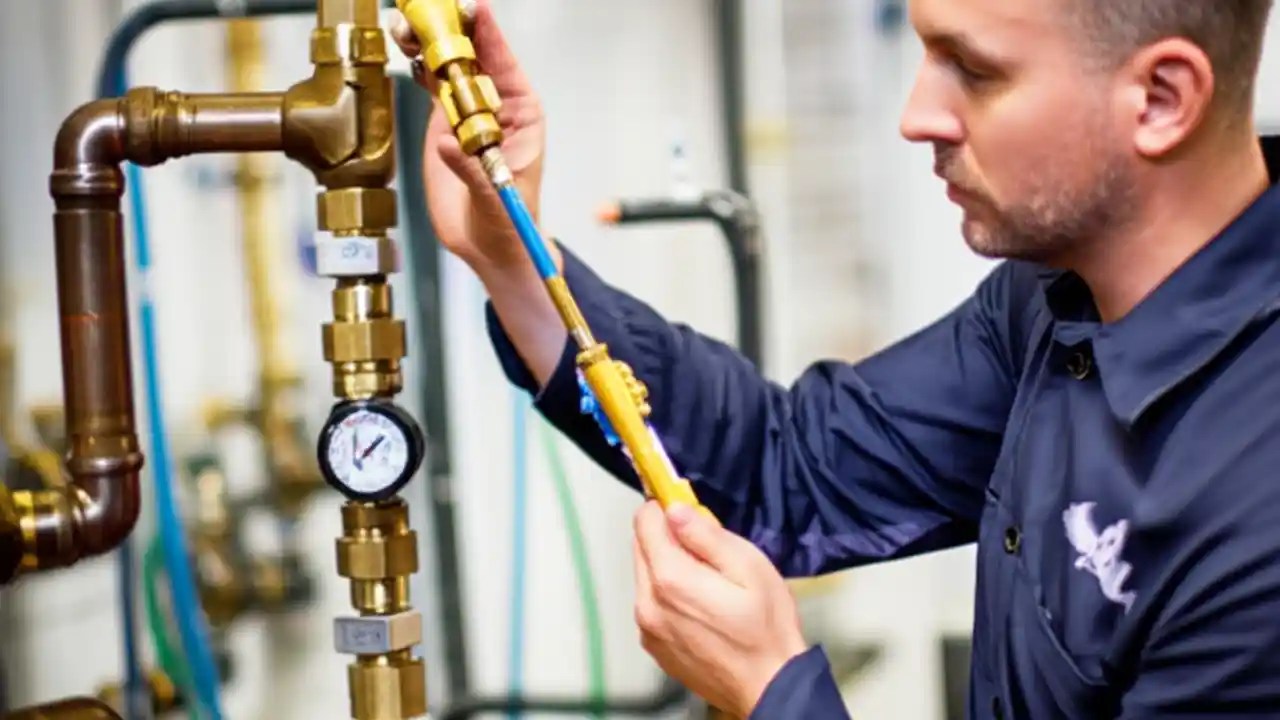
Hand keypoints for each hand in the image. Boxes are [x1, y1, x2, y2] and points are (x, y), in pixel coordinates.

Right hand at [389, 0, 554, 274]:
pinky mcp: (443, 123)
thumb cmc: (509, 222)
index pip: (505, 65)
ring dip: (429, 43)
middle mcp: (495, 106)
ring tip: (407, 27)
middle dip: (452, 31)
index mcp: (522, 114)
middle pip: (473, 56)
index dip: (490, 35)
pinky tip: (404, 48)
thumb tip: (448, 144)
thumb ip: (473, 169)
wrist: (489, 246)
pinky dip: (417, 65)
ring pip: (448, 65)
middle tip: (429, 13)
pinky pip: (430, 84)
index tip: (475, 8)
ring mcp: (467, 112)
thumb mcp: (495, 197)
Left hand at [632, 500, 808, 717]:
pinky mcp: (653, 643)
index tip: (685, 508)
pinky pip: (650, 602)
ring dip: (667, 565)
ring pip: (645, 574)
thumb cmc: (766, 629)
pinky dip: (667, 593)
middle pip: (641, 546)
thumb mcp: (749, 566)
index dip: (665, 507)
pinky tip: (700, 604)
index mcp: (671, 579)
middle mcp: (649, 603)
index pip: (644, 521)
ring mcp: (648, 627)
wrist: (769, 685)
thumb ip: (706, 535)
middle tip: (705, 546)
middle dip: (667, 536)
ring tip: (708, 579)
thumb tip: (676, 510)